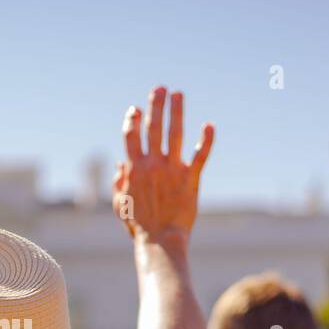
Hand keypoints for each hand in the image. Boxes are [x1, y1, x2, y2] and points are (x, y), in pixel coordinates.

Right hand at [112, 86, 213, 246]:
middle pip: (153, 128)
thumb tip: (120, 163)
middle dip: (155, 105)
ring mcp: (172, 170)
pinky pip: (200, 155)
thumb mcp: (120, 203)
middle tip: (160, 88)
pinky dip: (206, 140)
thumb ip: (119, 181)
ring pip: (175, 134)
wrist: (160, 240)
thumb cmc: (139, 225)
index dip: (133, 120)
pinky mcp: (190, 179)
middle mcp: (153, 165)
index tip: (136, 109)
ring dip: (176, 112)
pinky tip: (209, 125)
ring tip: (178, 94)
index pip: (131, 136)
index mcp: (135, 169)